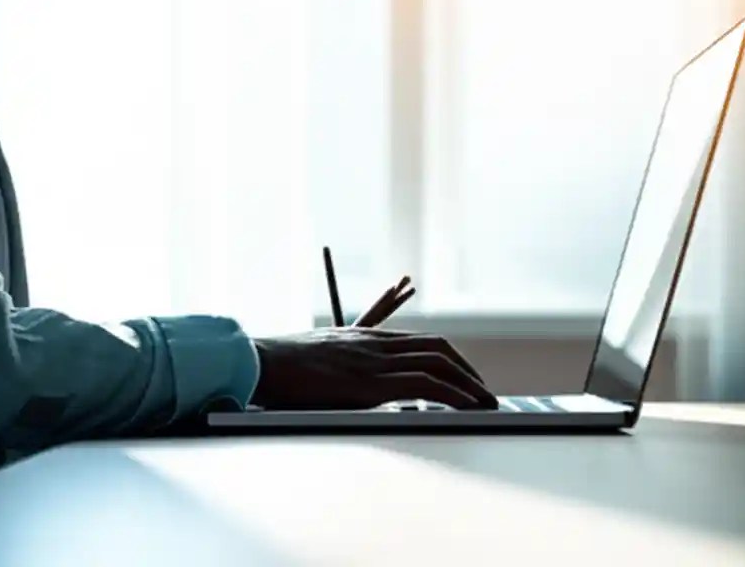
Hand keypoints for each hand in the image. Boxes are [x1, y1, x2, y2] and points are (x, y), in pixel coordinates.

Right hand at [250, 328, 496, 410]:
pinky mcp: (370, 382)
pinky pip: (424, 384)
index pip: (419, 340)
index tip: (463, 376)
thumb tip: (342, 387)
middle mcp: (375, 344)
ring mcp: (375, 360)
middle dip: (465, 370)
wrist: (259, 362)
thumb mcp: (317, 362)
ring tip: (485, 403)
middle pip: (436, 348)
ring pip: (438, 362)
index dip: (448, 358)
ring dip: (468, 384)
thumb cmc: (280, 369)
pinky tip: (465, 407)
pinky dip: (452, 394)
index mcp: (365, 338)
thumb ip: (339, 368)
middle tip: (482, 392)